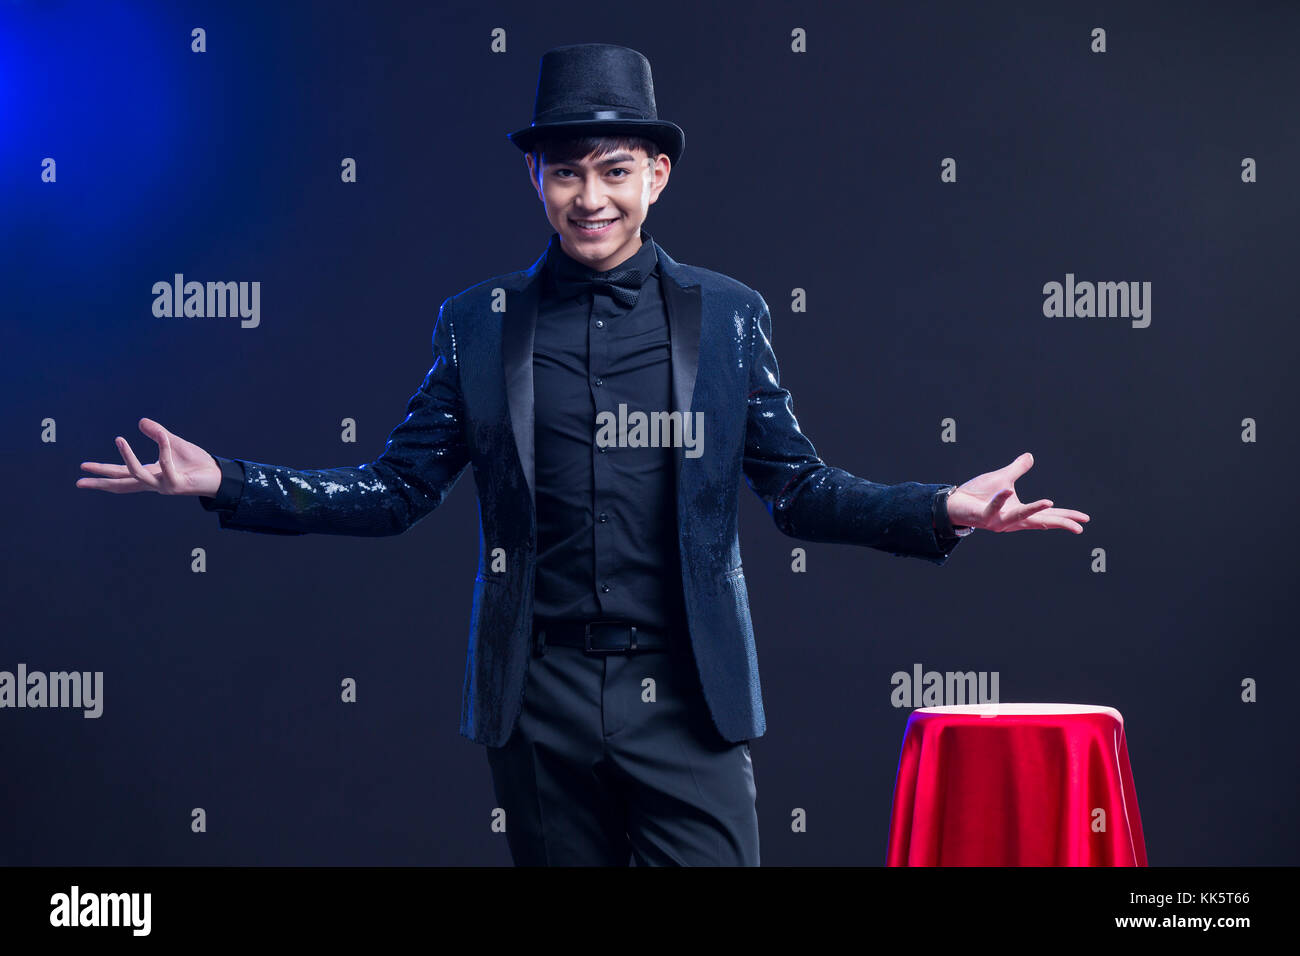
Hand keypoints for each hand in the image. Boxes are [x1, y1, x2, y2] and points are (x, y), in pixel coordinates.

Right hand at [77, 418, 222, 496]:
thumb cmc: (197, 463)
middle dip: (101, 482)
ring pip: (139, 475)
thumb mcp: (174, 444)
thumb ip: (158, 434)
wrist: (220, 475)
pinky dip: (164, 449)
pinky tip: (162, 436)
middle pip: (122, 483)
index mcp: (150, 474)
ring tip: (119, 439)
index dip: (103, 472)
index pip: (122, 474)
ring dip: (127, 457)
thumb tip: (141, 421)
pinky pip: (166, 465)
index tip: (83, 470)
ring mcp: (164, 486)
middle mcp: (154, 483)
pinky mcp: (177, 484)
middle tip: (79, 481)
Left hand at [946, 452, 1088, 532]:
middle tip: (1079, 527)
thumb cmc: (977, 495)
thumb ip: (1017, 469)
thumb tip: (1029, 456)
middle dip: (1060, 522)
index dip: (1066, 516)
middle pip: (1041, 522)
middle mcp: (1012, 520)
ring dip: (1034, 511)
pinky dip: (1001, 499)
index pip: (1048, 516)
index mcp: (1020, 513)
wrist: (954, 503)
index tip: (1084, 519)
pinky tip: (1007, 490)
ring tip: (1050, 503)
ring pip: (1019, 517)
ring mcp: (999, 520)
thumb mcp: (1002, 479)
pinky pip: (994, 508)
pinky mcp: (984, 516)